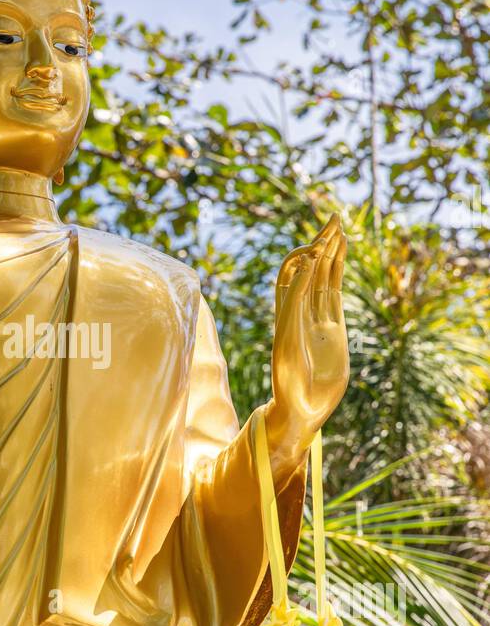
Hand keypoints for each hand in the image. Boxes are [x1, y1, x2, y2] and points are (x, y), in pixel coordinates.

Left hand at [266, 214, 348, 471]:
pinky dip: (338, 272)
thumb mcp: (287, 339)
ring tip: (339, 227)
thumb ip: (294, 304)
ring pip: (324, 277)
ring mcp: (318, 317)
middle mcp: (300, 310)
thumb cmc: (287, 379)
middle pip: (310, 268)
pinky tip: (342, 254)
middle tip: (335, 219)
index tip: (315, 248)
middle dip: (321, 243)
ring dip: (331, 252)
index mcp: (284, 312)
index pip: (291, 272)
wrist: (300, 407)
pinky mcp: (335, 327)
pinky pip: (335, 293)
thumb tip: (305, 265)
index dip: (302, 256)